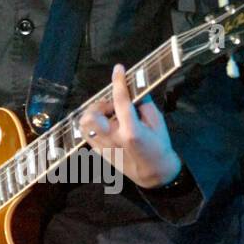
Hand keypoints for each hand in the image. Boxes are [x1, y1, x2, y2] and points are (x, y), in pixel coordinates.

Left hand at [79, 64, 181, 188]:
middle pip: (91, 116)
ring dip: (94, 115)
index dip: (119, 82)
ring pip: (84, 125)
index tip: (119, 69)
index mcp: (131, 131)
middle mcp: (114, 139)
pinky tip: (106, 125)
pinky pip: (87, 134)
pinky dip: (94, 125)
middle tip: (112, 106)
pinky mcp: (100, 153)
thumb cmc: (159, 147)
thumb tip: (135, 88)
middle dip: (100, 105)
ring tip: (107, 116)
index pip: (121, 101)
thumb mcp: (158, 123)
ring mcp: (104, 148)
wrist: (154, 174)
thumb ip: (144, 104)